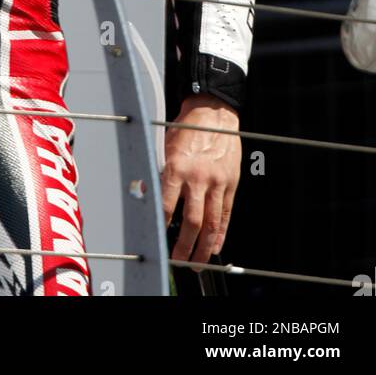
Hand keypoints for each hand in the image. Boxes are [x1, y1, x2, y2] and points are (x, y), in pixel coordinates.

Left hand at [161, 95, 240, 266]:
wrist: (214, 112)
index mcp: (177, 167)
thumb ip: (159, 172)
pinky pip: (226, 214)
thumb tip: (145, 195)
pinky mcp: (230, 184)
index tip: (156, 239)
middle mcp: (198, 177)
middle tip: (178, 260)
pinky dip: (221, 233)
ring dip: (204, 247)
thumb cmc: (187, 128)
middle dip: (184, 246)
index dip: (161, 226)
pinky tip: (216, 246)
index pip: (167, 205)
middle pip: (192, 221)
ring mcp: (216, 182)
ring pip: (211, 223)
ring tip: (198, 262)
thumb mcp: (165, 147)